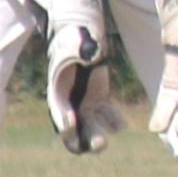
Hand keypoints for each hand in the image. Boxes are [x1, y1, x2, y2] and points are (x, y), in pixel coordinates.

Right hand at [41, 0, 124, 153]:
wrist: (80, 32)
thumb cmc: (76, 35)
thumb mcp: (78, 42)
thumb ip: (84, 50)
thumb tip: (93, 54)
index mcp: (57, 86)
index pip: (57, 108)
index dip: (63, 120)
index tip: (71, 126)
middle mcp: (69, 97)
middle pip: (73, 124)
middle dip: (83, 137)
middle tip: (98, 144)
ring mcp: (82, 98)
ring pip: (88, 124)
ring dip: (96, 134)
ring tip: (104, 142)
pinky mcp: (96, 97)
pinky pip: (104, 113)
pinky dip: (111, 120)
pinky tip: (121, 125)